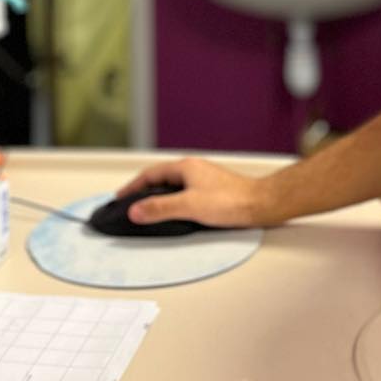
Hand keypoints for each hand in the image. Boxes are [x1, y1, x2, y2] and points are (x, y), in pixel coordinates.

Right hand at [112, 157, 280, 228]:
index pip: (150, 174)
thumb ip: (160, 208)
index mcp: (186, 167)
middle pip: (160, 178)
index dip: (133, 186)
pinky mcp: (212, 190)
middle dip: (143, 191)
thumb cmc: (231, 201)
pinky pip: (183, 192)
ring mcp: (203, 179)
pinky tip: (174, 212)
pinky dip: (172, 201)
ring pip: (173, 185)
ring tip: (147, 209)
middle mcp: (194, 169)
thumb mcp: (189, 206)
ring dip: (158, 196)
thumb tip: (135, 210)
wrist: (260, 205)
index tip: (120, 197)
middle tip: (130, 204)